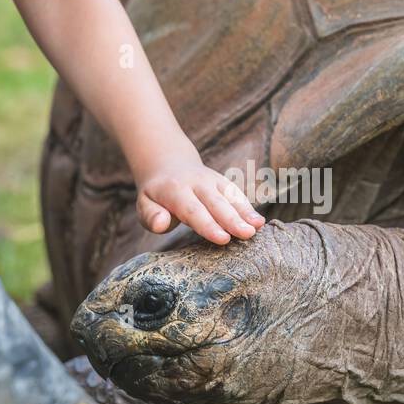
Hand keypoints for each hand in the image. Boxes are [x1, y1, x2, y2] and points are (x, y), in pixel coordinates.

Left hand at [136, 153, 265, 244]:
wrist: (168, 165)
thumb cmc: (156, 195)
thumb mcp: (144, 205)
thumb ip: (151, 216)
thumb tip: (161, 224)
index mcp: (175, 190)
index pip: (193, 210)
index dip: (209, 225)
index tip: (223, 239)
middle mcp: (197, 183)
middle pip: (216, 203)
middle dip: (232, 219)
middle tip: (246, 234)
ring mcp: (212, 181)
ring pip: (230, 196)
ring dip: (245, 212)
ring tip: (258, 227)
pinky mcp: (223, 183)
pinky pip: (236, 194)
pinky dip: (248, 207)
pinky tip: (259, 222)